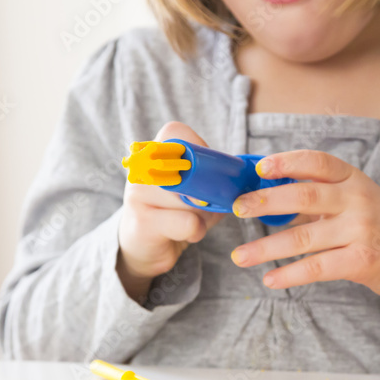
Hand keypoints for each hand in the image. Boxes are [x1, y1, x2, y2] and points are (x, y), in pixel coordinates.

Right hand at [117, 121, 223, 300]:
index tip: (206, 173)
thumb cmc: (175, 214)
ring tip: (191, 221)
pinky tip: (185, 234)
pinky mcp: (142, 222)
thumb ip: (212, 180)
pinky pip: (187, 222)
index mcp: (151, 153)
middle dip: (205, 191)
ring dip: (202, 215)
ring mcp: (137, 193)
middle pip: (190, 168)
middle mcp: (141, 167)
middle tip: (202, 203)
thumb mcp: (194, 192)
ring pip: (191, 198)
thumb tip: (242, 178)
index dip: (201, 152)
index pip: (177, 132)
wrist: (143, 248)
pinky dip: (196, 231)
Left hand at [228, 150, 379, 310]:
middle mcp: (357, 200)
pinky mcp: (361, 261)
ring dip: (266, 248)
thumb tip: (265, 193)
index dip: (288, 162)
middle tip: (237, 208)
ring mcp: (360, 230)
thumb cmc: (378, 222)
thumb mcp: (354, 197)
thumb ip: (316, 194)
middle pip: (304, 196)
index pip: (317, 163)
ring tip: (240, 256)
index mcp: (352, 178)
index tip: (260, 167)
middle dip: (265, 202)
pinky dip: (289, 275)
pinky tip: (270, 279)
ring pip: (303, 238)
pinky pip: (317, 267)